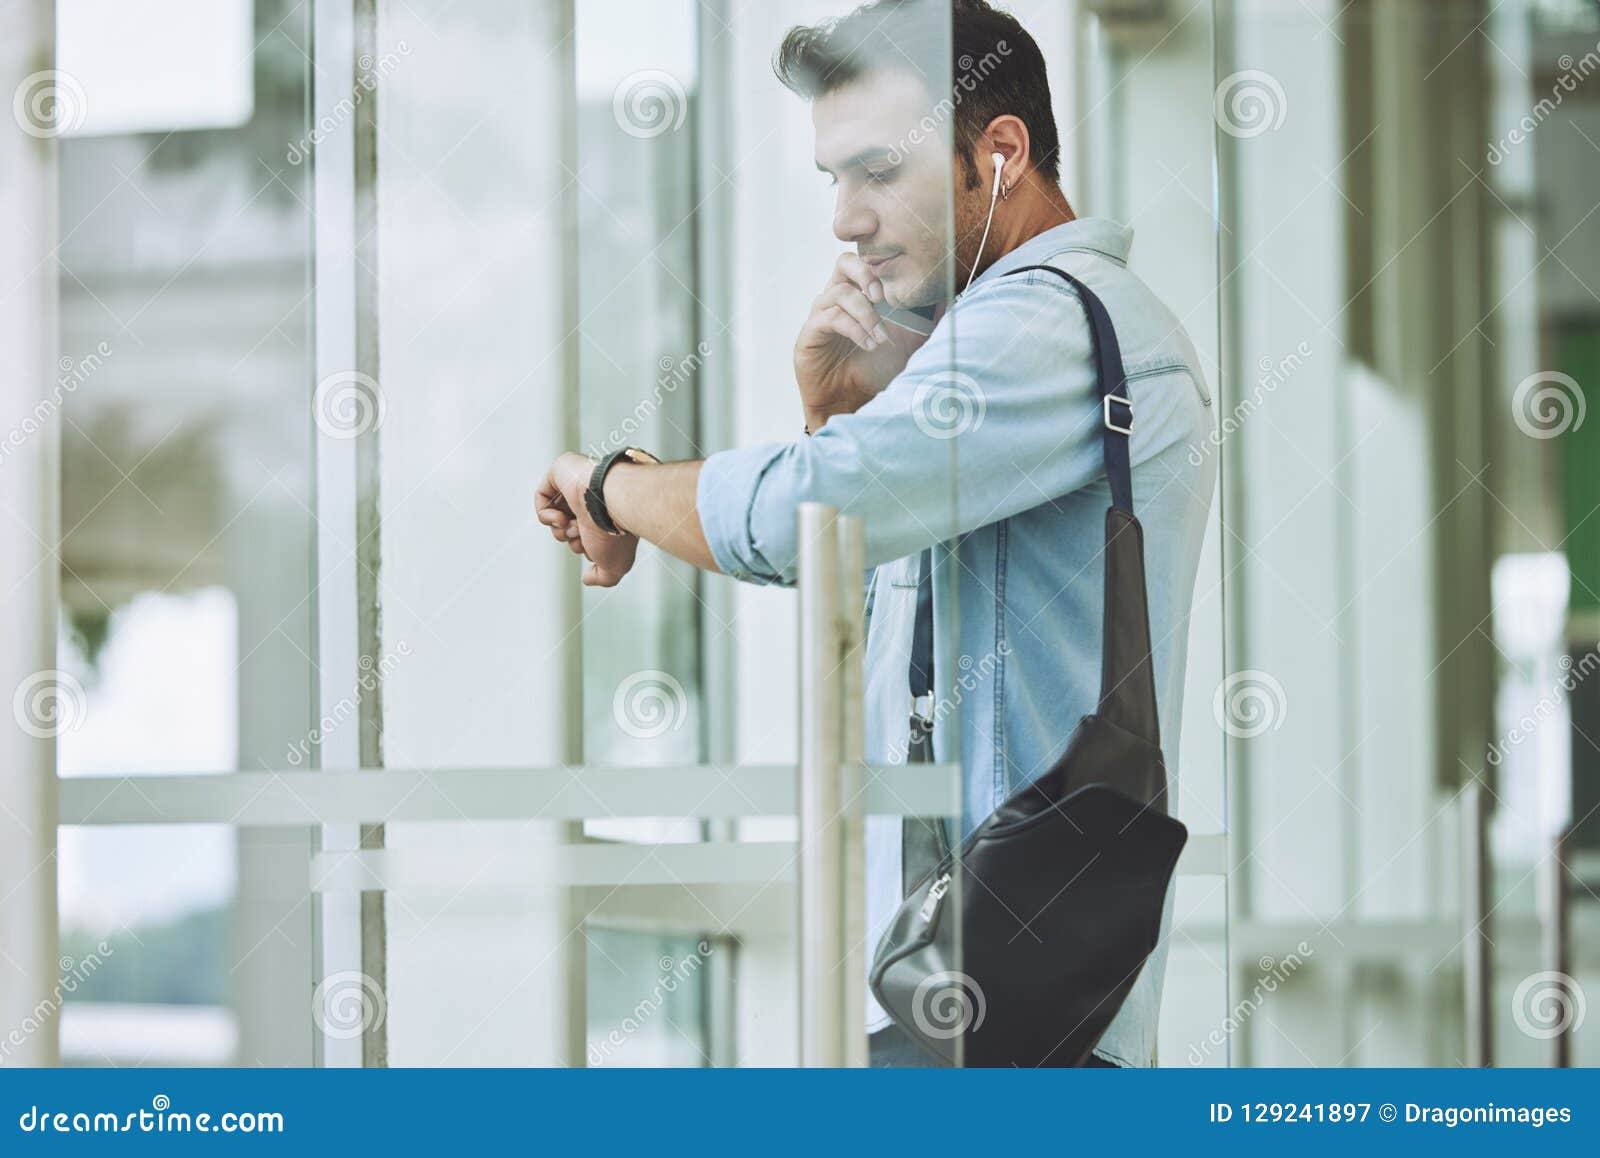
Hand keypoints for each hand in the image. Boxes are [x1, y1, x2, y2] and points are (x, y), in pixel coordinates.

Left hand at [534, 452, 639, 587]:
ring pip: (555, 514)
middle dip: (571, 538)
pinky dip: (546, 515)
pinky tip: (560, 517)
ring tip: (573, 525)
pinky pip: (542, 497)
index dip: (583, 546)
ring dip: (560, 529)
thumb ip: (603, 577)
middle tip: (583, 535)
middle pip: (568, 526)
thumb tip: (587, 578)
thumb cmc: (616, 532)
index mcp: (610, 515)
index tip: (593, 547)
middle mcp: (595, 498)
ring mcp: (579, 483)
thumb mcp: (615, 567)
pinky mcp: (562, 470)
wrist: (611, 505)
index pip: (586, 533)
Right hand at [794, 253, 929, 429]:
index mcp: (856, 295)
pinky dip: (854, 329)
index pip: (862, 262)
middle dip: (865, 273)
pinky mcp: (809, 335)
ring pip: (840, 294)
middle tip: (881, 296)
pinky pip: (830, 318)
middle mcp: (835, 301)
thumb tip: (948, 298)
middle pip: (843, 263)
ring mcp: (820, 316)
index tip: (897, 287)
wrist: (853, 405)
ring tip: (881, 338)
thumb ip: (924, 321)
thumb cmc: (875, 373)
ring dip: (866, 314)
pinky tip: (869, 345)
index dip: (878, 265)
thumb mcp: (908, 343)